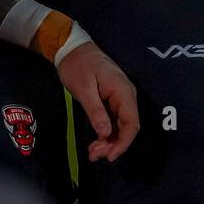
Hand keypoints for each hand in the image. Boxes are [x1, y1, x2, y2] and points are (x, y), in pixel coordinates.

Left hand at [57, 41, 138, 161]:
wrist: (71, 47)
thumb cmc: (77, 65)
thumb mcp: (84, 89)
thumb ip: (95, 111)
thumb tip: (105, 133)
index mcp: (123, 91)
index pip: (132, 123)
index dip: (123, 143)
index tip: (109, 156)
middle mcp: (126, 96)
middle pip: (128, 127)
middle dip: (114, 144)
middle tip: (94, 154)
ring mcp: (119, 98)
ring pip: (120, 126)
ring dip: (109, 141)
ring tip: (92, 151)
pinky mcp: (111, 100)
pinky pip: (114, 121)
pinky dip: (106, 133)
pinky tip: (95, 142)